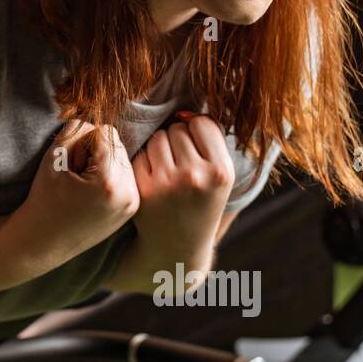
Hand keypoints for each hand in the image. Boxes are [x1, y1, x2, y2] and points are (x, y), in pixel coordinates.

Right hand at [8, 119, 140, 268]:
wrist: (44, 242)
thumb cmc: (44, 199)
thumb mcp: (53, 159)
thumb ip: (75, 131)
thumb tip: (95, 120)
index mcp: (108, 180)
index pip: (106, 133)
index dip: (83, 142)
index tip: (71, 165)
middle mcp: (128, 193)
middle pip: (118, 145)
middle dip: (96, 153)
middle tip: (76, 175)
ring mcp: (133, 203)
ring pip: (124, 159)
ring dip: (104, 165)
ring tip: (84, 185)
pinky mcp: (133, 208)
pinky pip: (126, 176)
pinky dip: (110, 177)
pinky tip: (93, 194)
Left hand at [129, 112, 234, 289]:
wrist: (178, 249)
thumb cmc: (201, 205)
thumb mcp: (220, 177)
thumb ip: (209, 142)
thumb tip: (183, 112)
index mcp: (221, 172)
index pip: (203, 123)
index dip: (197, 132)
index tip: (198, 151)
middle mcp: (196, 177)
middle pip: (178, 129)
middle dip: (178, 142)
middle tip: (182, 167)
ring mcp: (167, 183)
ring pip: (158, 138)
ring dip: (160, 149)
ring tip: (168, 173)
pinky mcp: (144, 189)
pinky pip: (140, 153)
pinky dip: (144, 162)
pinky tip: (154, 181)